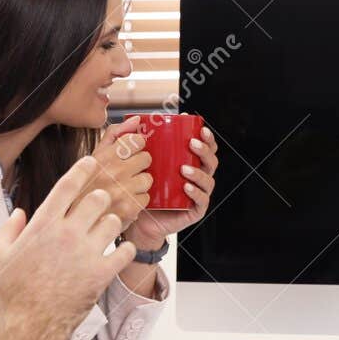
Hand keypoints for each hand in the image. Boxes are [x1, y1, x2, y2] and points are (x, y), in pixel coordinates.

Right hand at [0, 156, 136, 339]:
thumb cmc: (12, 291)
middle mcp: (67, 233)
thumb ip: (8, 229)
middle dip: (100, 199)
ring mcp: (87, 253)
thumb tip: (20, 213)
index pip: (68, 185)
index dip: (82, 169)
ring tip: (105, 231)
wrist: (31, 324)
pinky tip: (118, 252)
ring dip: (111, 223)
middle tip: (98, 207)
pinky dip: (124, 249)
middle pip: (97, 199)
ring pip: (113, 221)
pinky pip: (125, 250)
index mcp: (43, 224)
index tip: (91, 162)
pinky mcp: (102, 273)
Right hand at [81, 115, 152, 229]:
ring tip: (126, 189)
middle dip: (139, 164)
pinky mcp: (129, 209)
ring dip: (140, 184)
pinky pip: (146, 198)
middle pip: (146, 158)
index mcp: (102, 156)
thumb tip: (136, 120)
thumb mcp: (92, 157)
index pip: (136, 140)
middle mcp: (112, 172)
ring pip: (148, 179)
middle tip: (128, 172)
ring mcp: (121, 191)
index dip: (136, 146)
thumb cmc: (84, 185)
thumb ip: (113, 135)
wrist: (73, 219)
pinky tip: (125, 202)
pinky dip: (138, 201)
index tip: (130, 152)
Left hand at [123, 125, 218, 248]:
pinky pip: (201, 201)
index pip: (204, 148)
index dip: (207, 138)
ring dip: (199, 172)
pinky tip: (186, 187)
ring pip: (208, 180)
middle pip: (210, 161)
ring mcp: (196, 194)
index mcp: (187, 162)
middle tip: (192, 144)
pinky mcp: (194, 211)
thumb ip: (128, 138)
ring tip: (184, 169)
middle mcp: (195, 177)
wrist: (136, 220)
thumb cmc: (136, 188)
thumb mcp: (130, 161)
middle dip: (205, 151)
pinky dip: (196, 193)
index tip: (200, 128)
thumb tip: (135, 119)